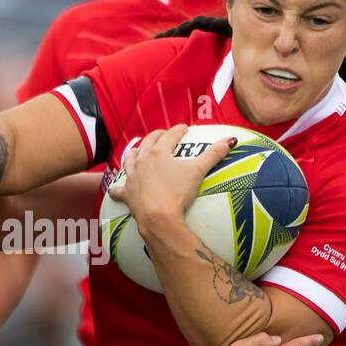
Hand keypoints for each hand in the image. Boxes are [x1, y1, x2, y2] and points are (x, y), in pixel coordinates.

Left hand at [107, 124, 234, 229]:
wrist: (158, 217)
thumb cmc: (178, 192)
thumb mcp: (198, 171)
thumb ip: (214, 154)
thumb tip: (231, 140)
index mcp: (159, 152)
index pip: (170, 135)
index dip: (178, 130)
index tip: (184, 128)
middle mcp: (142, 161)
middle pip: (148, 143)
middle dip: (156, 136)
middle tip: (162, 134)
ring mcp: (132, 177)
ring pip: (130, 159)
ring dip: (135, 153)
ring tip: (138, 151)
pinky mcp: (127, 194)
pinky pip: (119, 190)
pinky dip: (117, 189)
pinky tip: (114, 189)